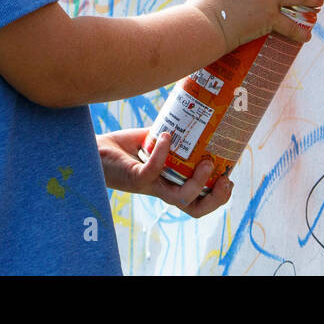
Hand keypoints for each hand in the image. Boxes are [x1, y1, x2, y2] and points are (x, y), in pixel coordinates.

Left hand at [97, 128, 233, 217]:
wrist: (95, 149)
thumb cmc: (125, 147)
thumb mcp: (156, 141)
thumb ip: (175, 137)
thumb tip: (198, 115)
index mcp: (170, 184)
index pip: (198, 201)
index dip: (217, 197)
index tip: (229, 178)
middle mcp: (161, 189)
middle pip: (193, 208)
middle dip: (214, 199)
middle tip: (224, 179)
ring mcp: (148, 186)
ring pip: (178, 198)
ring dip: (196, 183)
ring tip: (206, 162)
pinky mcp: (134, 178)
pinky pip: (153, 170)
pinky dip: (163, 153)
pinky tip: (169, 135)